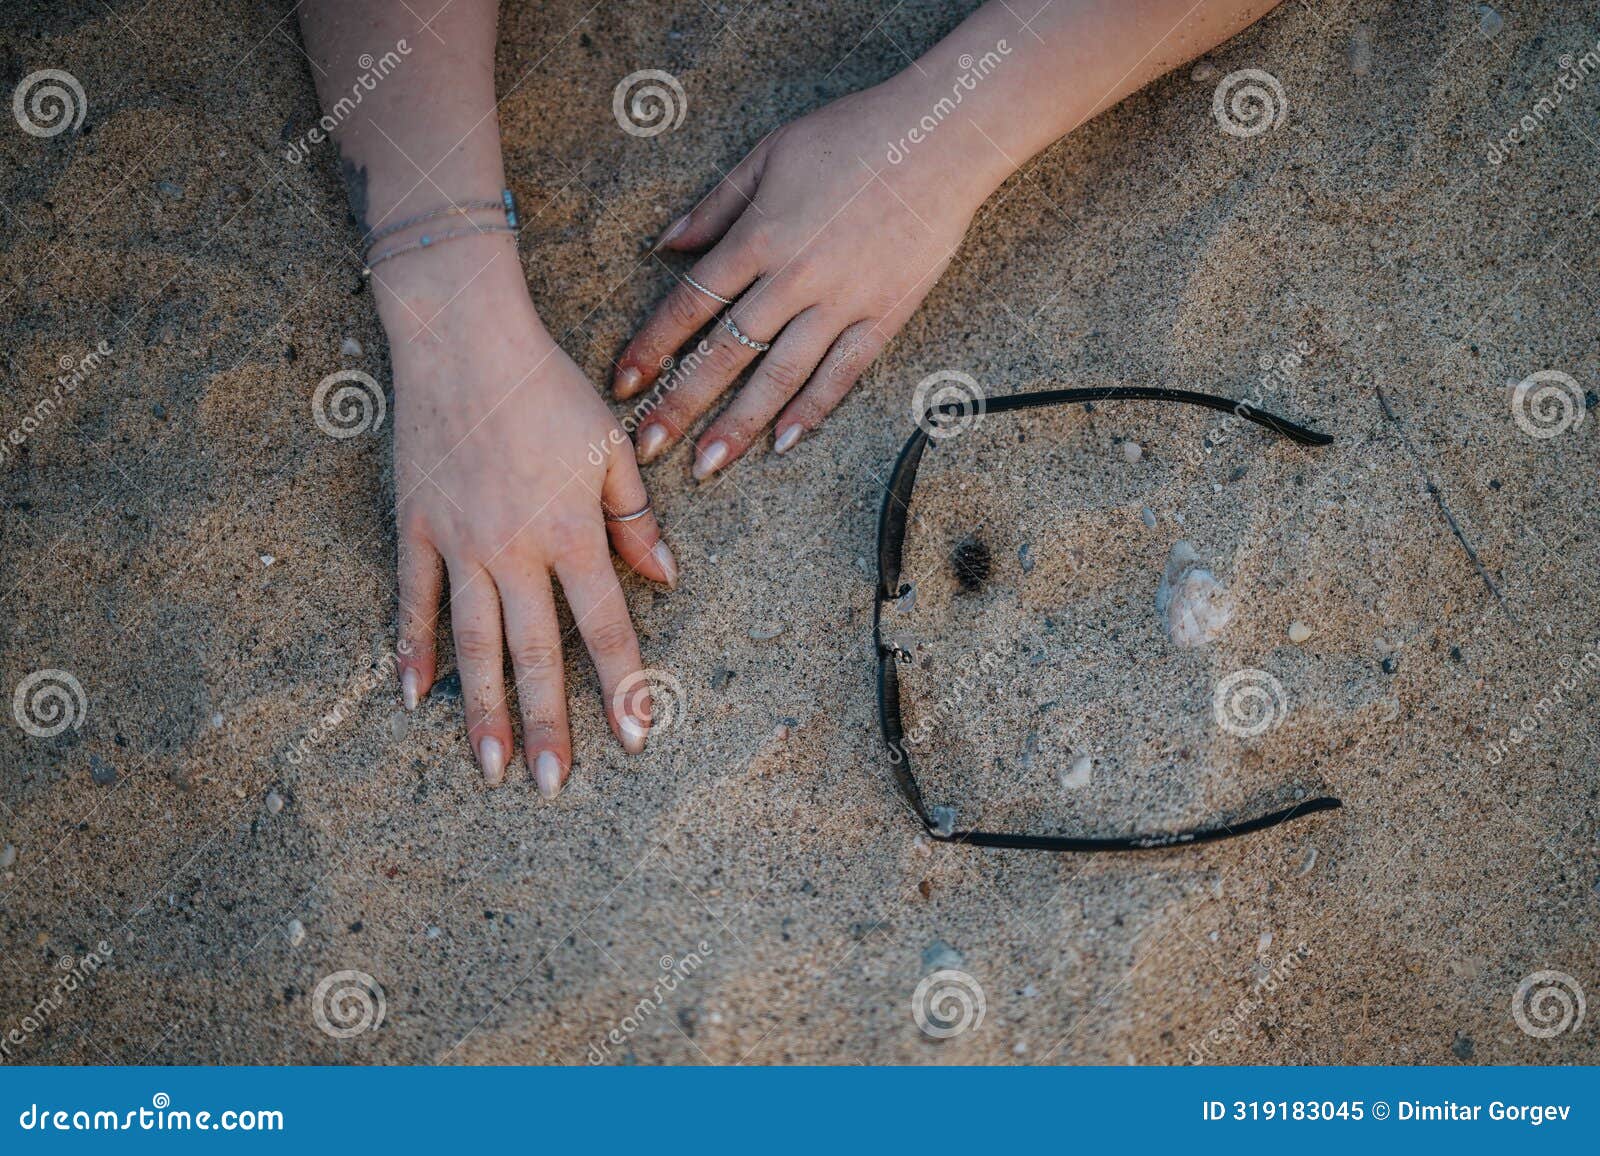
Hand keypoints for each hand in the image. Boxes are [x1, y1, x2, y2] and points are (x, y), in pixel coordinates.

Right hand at [381, 241, 676, 793]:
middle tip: (555, 787)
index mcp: (572, 530)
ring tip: (492, 768)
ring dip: (483, 711)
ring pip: (472, 644)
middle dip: (549, 724)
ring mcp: (460, 544)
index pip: (605, 625)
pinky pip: (414, 601)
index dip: (622, 685)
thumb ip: (635, 517)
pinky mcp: (417, 528)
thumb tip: (668, 576)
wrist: (462, 338)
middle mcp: (516, 549)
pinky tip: (415, 698)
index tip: (634, 738)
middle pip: (534, 653)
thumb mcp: (610, 446)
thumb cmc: (548, 387)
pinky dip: (414, 650)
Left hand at [613, 80, 998, 476]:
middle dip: (681, 404)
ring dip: (739, 425)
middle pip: (724, 352)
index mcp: (758, 236)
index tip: (623, 384)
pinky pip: (842, 374)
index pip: (690, 303)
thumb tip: (667, 244)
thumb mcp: (770, 153)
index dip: (652, 347)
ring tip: (708, 466)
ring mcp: (841, 302)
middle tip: (647, 447)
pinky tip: (783, 443)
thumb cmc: (853, 135)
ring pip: (779, 376)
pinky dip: (812, 410)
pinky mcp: (883, 316)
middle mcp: (794, 277)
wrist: (942, 140)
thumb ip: (716, 205)